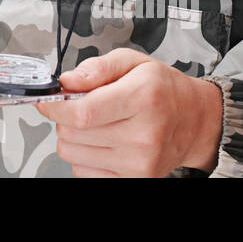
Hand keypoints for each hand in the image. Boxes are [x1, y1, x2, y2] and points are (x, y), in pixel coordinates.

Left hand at [34, 48, 222, 176]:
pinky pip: (84, 173)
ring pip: (73, 155)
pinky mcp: (136, 179)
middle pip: (73, 134)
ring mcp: (140, 162)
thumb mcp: (133, 61)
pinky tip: (101, 142)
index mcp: (143, 98)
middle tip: (78, 106)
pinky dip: (84, 157)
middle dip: (64, 117)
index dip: (55, 106)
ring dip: (72, 137)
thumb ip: (97, 67)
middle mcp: (144, 134)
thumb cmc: (164, 90)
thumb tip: (67, 81)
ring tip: (93, 124)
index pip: (83, 112)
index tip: (47, 100)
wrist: (195, 121)